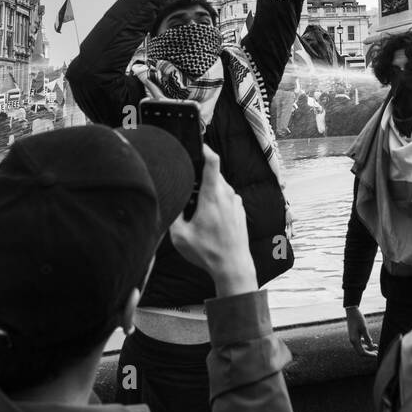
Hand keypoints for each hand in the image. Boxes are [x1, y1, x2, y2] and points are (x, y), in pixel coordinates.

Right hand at [169, 147, 255, 296]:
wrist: (233, 267)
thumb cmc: (208, 252)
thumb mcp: (180, 236)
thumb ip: (173, 214)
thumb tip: (171, 200)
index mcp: (213, 195)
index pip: (212, 161)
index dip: (204, 149)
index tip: (196, 145)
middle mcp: (228, 194)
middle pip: (213, 174)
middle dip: (199, 179)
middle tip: (188, 194)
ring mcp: (236, 202)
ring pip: (219, 186)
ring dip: (207, 192)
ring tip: (197, 213)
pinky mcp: (240, 210)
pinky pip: (225, 197)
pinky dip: (216, 201)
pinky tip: (208, 220)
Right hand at [345, 306, 377, 358]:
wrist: (351, 311)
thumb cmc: (358, 319)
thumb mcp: (364, 328)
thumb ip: (367, 338)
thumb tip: (371, 346)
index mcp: (354, 340)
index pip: (362, 352)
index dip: (369, 355)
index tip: (377, 355)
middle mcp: (353, 341)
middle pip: (361, 351)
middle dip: (369, 352)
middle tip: (377, 352)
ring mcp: (353, 338)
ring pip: (361, 347)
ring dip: (368, 348)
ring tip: (376, 347)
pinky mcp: (354, 335)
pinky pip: (360, 342)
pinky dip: (365, 343)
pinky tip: (371, 341)